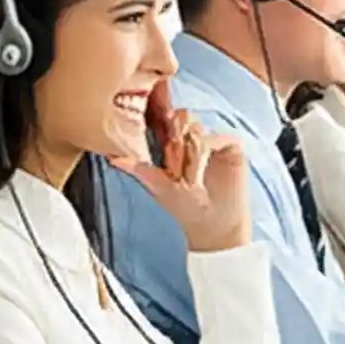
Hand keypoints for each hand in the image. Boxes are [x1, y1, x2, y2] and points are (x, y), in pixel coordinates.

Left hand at [111, 109, 250, 252]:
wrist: (213, 225)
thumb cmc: (186, 208)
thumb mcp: (159, 187)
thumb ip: (139, 170)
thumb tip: (113, 159)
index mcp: (173, 144)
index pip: (164, 122)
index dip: (159, 130)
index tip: (157, 150)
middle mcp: (193, 138)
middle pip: (180, 118)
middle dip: (174, 141)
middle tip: (173, 166)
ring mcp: (213, 140)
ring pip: (195, 129)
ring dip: (189, 153)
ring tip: (188, 178)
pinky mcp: (231, 146)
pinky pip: (216, 137)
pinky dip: (205, 152)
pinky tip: (200, 173)